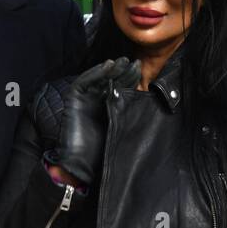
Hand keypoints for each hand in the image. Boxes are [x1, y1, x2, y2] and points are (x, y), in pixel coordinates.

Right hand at [31, 57, 140, 187]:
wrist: (83, 166)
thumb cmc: (103, 154)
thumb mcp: (124, 131)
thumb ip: (132, 116)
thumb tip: (153, 105)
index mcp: (108, 109)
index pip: (120, 89)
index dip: (130, 79)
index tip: (142, 70)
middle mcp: (96, 103)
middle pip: (110, 82)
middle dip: (123, 72)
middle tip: (136, 63)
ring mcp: (84, 101)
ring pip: (98, 79)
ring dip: (111, 69)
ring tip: (124, 62)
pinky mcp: (73, 100)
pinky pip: (83, 82)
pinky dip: (95, 72)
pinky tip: (108, 66)